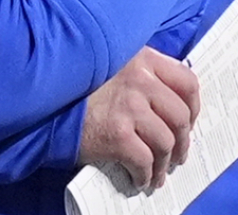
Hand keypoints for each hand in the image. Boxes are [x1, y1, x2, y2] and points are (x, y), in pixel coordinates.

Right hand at [78, 45, 199, 191]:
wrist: (44, 100)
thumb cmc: (76, 85)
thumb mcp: (111, 63)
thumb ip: (139, 72)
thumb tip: (168, 100)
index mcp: (142, 58)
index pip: (187, 81)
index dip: (193, 107)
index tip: (188, 122)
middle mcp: (139, 79)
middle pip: (180, 116)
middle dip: (183, 141)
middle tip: (177, 155)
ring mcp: (129, 107)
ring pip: (165, 142)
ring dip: (165, 163)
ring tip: (158, 173)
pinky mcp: (117, 134)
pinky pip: (144, 161)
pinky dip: (145, 174)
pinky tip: (139, 179)